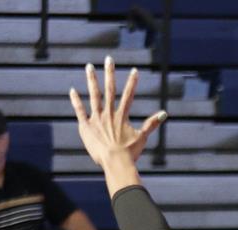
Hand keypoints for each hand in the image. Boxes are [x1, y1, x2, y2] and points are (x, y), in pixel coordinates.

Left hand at [67, 58, 166, 174]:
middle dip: (110, 73)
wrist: (115, 162)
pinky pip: (80, 111)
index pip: (128, 95)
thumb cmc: (129, 152)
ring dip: (92, 80)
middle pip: (110, 89)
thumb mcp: (142, 137)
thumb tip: (164, 113)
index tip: (134, 70)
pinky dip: (76, 101)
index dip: (132, 82)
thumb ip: (152, 123)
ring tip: (89, 66)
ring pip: (94, 95)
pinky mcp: (86, 126)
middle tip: (109, 59)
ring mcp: (96, 119)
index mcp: (122, 116)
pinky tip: (72, 90)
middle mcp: (109, 114)